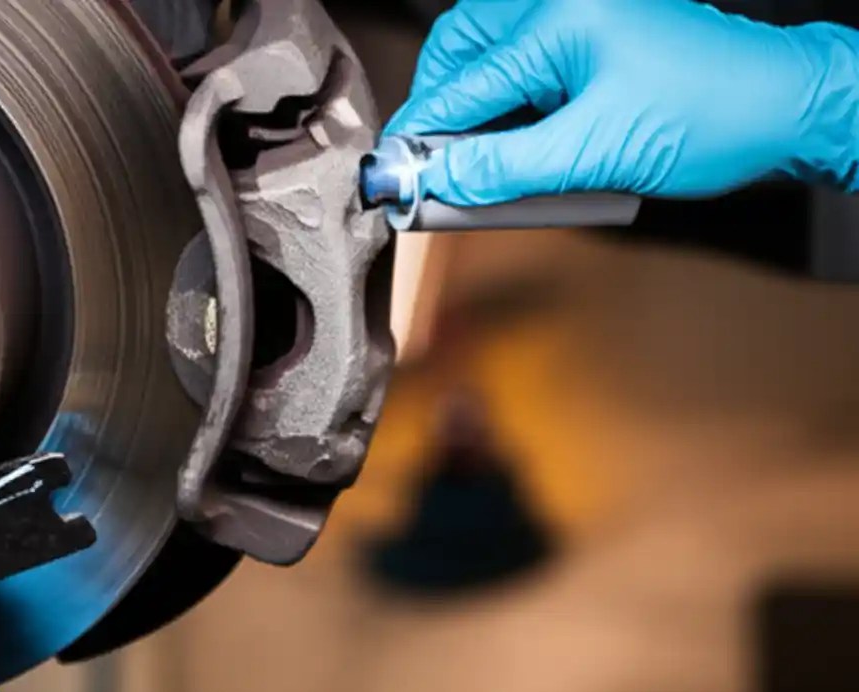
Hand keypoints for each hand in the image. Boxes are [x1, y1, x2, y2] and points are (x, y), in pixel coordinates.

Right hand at [386, 0, 858, 204]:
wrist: (790, 110)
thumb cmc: (713, 116)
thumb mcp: (594, 153)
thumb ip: (505, 168)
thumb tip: (440, 178)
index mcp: (560, 16)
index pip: (465, 84)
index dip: (424, 135)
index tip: (396, 173)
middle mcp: (564, 3)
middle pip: (463, 48)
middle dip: (438, 103)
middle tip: (426, 158)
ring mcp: (582, 14)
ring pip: (491, 52)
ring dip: (471, 102)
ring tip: (468, 156)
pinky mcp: (596, 35)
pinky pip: (526, 62)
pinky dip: (507, 102)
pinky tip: (511, 144)